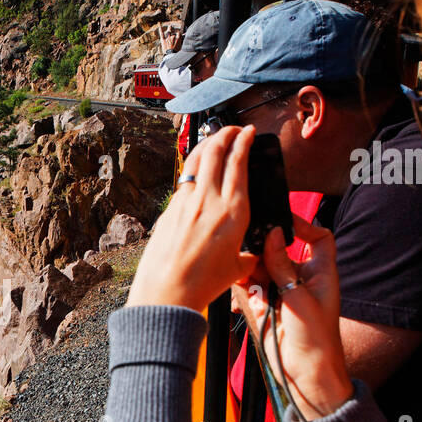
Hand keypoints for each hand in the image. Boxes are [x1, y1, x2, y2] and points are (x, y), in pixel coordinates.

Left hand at [127, 125, 258, 312]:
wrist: (167, 292)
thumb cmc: (202, 283)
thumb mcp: (238, 268)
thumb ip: (249, 255)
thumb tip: (254, 254)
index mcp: (233, 210)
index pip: (239, 162)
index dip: (244, 141)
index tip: (248, 132)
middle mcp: (208, 199)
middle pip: (216, 151)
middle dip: (226, 133)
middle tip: (233, 129)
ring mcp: (185, 201)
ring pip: (196, 159)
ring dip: (207, 143)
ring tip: (215, 138)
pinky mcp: (169, 209)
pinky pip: (183, 180)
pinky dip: (193, 169)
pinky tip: (196, 172)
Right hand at [239, 216, 354, 419]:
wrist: (305, 374)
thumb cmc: (317, 339)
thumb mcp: (300, 297)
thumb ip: (282, 265)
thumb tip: (274, 234)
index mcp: (321, 273)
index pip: (319, 238)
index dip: (304, 225)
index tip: (283, 219)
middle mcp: (301, 279)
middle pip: (280, 251)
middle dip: (264, 250)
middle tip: (250, 247)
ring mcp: (281, 292)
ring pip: (261, 268)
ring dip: (250, 269)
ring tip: (241, 270)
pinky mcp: (264, 306)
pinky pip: (249, 288)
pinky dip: (242, 285)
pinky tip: (238, 286)